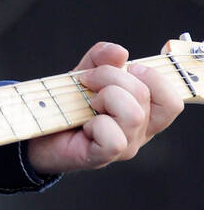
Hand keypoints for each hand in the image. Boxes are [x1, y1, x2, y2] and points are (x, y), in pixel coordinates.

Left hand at [25, 41, 184, 176]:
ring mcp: (124, 147)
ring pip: (133, 115)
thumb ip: (101, 58)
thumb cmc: (67, 103)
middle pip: (146, 96)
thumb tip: (119, 52)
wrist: (38, 129)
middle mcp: (140, 132)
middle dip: (112, 77)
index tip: (128, 67)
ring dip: (104, 98)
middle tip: (89, 81)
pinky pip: (114, 138)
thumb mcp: (85, 72)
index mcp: (144, 112)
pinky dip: (96, 124)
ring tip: (87, 103)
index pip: (173, 100)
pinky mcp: (102, 157)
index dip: (154, 77)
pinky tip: (84, 124)